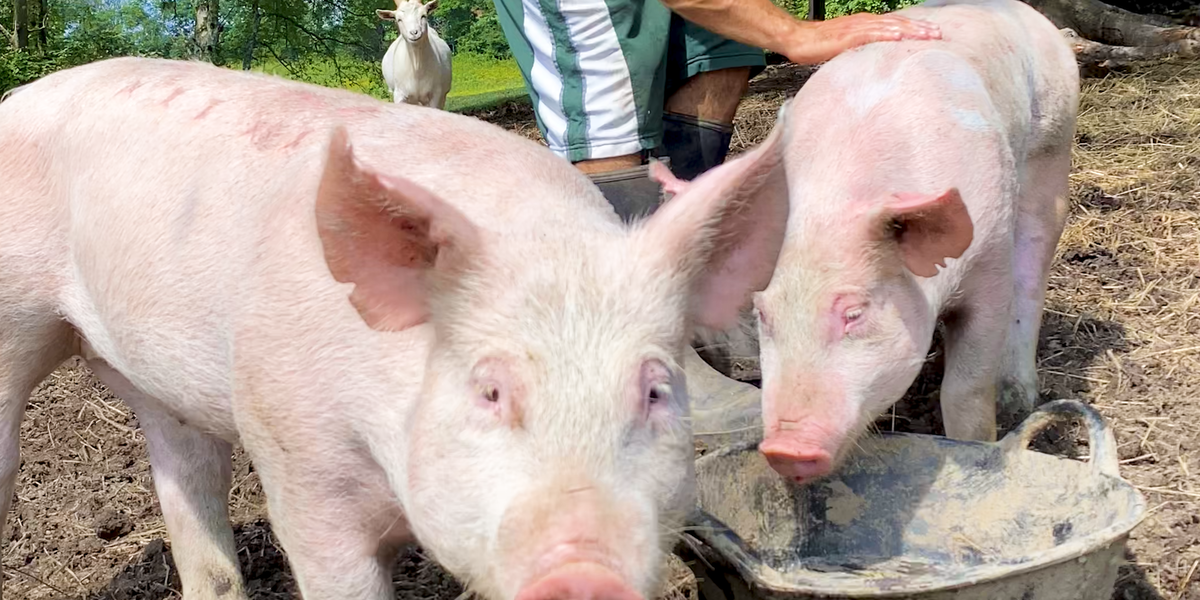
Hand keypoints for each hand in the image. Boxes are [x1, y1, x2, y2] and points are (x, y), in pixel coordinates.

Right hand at [783, 13, 941, 64]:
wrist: (798, 40)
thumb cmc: (819, 45)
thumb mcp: (847, 47)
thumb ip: (864, 50)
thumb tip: (878, 61)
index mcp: (866, 24)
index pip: (896, 24)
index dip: (915, 27)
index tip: (933, 33)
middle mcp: (864, 22)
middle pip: (897, 23)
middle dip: (919, 27)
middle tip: (939, 33)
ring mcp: (856, 27)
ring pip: (889, 26)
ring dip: (909, 29)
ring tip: (927, 34)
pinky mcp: (847, 35)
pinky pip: (870, 34)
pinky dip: (885, 34)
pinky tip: (898, 36)